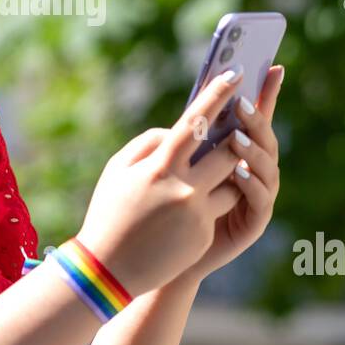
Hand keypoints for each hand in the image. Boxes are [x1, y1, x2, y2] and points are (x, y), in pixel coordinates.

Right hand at [75, 69, 247, 298]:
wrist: (106, 271)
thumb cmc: (109, 213)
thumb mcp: (117, 170)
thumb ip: (149, 142)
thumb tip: (178, 131)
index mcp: (159, 166)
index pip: (196, 121)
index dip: (217, 95)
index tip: (236, 74)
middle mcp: (183, 188)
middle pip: (227, 151)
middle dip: (234, 139)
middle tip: (237, 127)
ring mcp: (196, 214)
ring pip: (231, 182)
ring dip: (227, 174)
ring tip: (207, 175)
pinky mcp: (203, 235)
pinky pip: (219, 209)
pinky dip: (209, 203)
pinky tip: (184, 214)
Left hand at [176, 65, 282, 287]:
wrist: (167, 255)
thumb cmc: (172, 206)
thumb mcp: (183, 163)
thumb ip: (196, 136)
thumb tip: (199, 99)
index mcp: (239, 152)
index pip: (256, 117)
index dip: (267, 92)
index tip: (273, 65)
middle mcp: (254, 170)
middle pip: (265, 138)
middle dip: (256, 119)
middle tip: (241, 104)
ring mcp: (258, 196)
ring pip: (267, 166)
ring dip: (253, 149)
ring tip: (237, 138)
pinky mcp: (254, 222)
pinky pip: (260, 198)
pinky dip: (252, 183)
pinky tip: (240, 171)